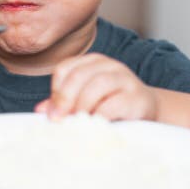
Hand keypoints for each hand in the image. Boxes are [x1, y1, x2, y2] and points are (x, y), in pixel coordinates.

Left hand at [35, 54, 158, 120]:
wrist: (148, 111)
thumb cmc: (112, 105)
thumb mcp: (87, 100)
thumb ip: (65, 102)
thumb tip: (41, 111)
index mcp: (92, 62)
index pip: (65, 69)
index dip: (56, 91)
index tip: (54, 114)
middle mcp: (108, 65)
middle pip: (79, 75)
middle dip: (65, 99)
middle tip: (58, 120)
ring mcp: (124, 78)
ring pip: (97, 84)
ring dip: (82, 106)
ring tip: (77, 123)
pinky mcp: (137, 96)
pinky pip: (113, 104)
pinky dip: (99, 116)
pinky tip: (94, 126)